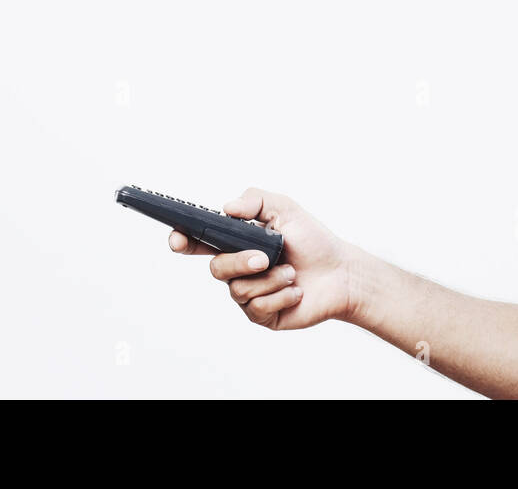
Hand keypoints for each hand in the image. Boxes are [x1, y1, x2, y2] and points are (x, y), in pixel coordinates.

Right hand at [169, 187, 356, 329]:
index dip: (183, 240)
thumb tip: (226, 208)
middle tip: (264, 258)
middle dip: (240, 262)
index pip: (201, 241)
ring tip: (292, 273)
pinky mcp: (262, 315)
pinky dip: (280, 296)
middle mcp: (239, 268)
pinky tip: (296, 291)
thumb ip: (255, 201)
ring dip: (270, 280)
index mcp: (238, 242)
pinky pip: (258, 308)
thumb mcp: (285, 209)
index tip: (177, 239)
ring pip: (239, 290)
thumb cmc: (312, 241)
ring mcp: (249, 294)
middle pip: (217, 268)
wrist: (340, 274)